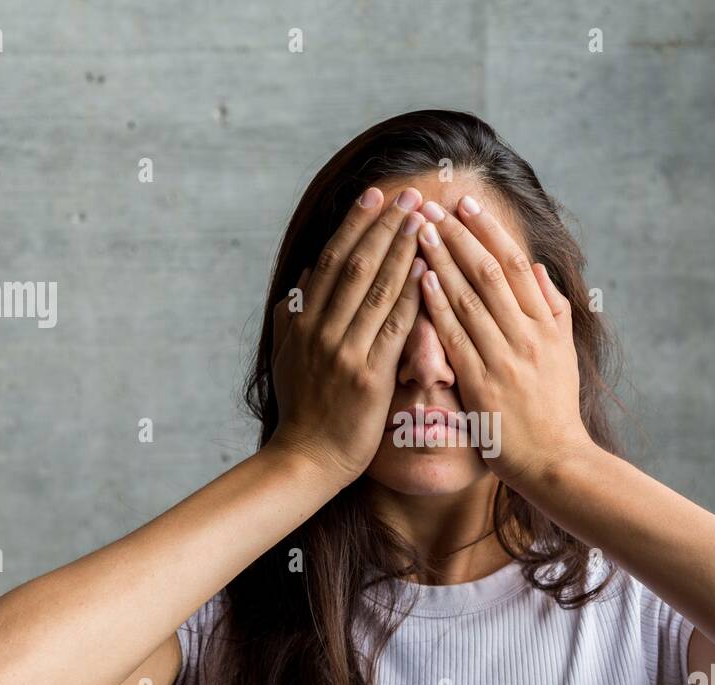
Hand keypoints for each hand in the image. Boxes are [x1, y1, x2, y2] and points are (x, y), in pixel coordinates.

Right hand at [267, 186, 427, 483]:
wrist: (306, 459)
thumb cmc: (303, 409)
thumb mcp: (286, 355)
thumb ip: (293, 315)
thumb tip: (305, 275)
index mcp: (300, 320)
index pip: (330, 259)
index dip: (354, 225)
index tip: (375, 195)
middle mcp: (319, 329)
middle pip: (354, 264)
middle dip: (383, 225)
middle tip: (410, 194)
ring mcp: (343, 351)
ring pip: (375, 288)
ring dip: (401, 249)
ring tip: (423, 218)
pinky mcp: (367, 376)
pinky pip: (393, 325)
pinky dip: (410, 293)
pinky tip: (427, 269)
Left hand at [413, 195, 595, 489]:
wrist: (555, 460)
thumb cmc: (556, 409)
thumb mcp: (564, 354)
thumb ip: (553, 309)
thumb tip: (538, 269)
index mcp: (545, 324)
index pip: (515, 264)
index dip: (488, 230)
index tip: (466, 204)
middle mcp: (526, 335)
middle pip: (488, 273)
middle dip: (457, 235)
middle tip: (431, 206)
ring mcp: (504, 358)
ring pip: (468, 298)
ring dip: (441, 260)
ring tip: (418, 230)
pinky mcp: (481, 383)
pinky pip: (455, 336)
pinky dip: (437, 305)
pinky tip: (419, 279)